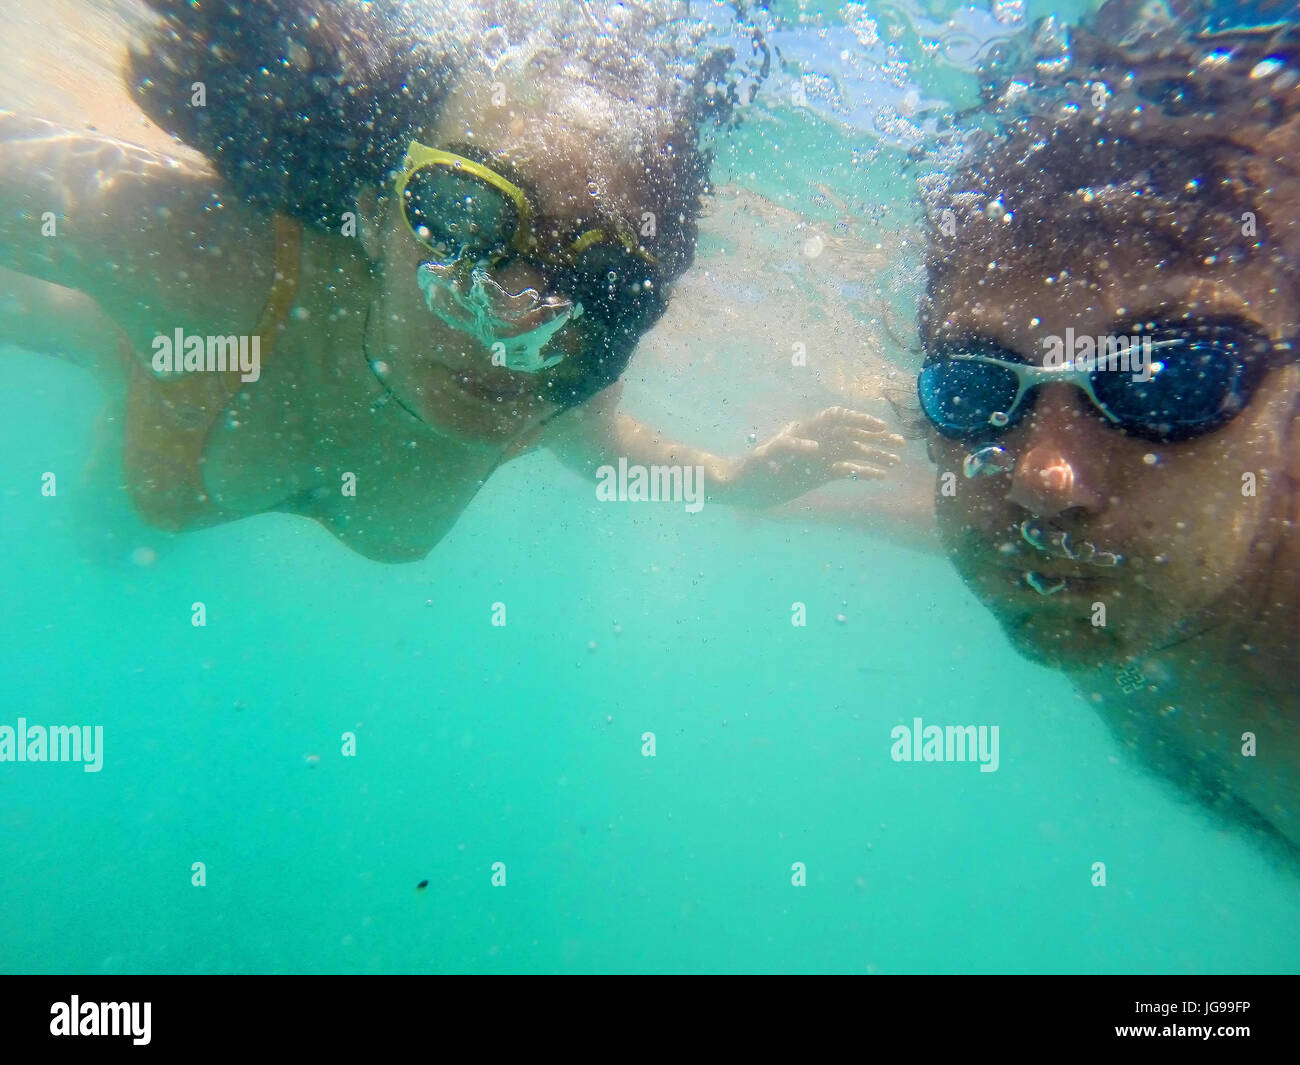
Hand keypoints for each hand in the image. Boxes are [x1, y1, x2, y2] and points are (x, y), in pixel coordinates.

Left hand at [734, 407, 903, 504]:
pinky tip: (880, 476)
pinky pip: (845, 470)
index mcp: (805, 431)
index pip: (837, 418)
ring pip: (853, 452)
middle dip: (876, 438)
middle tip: (900, 444)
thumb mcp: (765, 456)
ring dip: (875, 455)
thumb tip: (814, 448)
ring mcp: (819, 458)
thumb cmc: (750, 468)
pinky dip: (862, 472)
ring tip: (895, 462)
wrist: (740, 487)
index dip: (859, 420)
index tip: (878, 428)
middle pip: (851, 434)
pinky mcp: (818, 474)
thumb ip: (786, 447)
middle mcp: (816, 441)